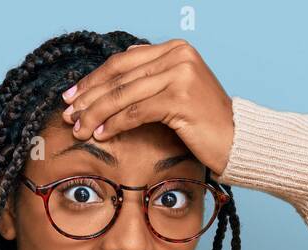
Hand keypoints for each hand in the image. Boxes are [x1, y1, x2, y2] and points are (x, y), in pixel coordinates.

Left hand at [59, 38, 234, 178]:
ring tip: (78, 128)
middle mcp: (178, 56)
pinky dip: (114, 124)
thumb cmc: (206, 123)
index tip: (72, 96)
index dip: (93, 79)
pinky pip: (136, 112)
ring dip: (96, 113)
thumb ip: (151, 77)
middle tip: (68, 113)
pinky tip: (100, 134)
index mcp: (176, 49)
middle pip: (119, 76)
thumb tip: (112, 77)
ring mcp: (180, 75)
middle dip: (89, 96)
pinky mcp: (180, 99)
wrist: (239, 141)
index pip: (122, 62)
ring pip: (124, 95)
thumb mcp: (178, 91)